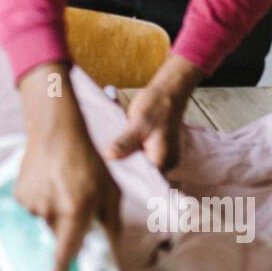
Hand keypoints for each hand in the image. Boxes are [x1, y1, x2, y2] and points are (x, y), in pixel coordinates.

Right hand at [15, 62, 124, 270]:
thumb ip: (111, 225)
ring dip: (56, 216)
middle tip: (75, 209)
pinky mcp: (19, 196)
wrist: (56, 132)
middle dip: (68, 232)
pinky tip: (50, 186)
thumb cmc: (86, 160)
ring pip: (46, 224)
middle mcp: (51, 209)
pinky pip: (33, 212)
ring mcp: (32, 203)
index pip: (66, 251)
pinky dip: (42, 205)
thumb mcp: (110, 192)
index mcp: (76, 209)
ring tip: (63, 190)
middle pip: (59, 238)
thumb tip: (110, 251)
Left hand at [108, 55, 203, 170]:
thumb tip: (109, 156)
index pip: (142, 178)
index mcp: (162, 160)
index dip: (125, 177)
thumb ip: (125, 142)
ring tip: (108, 156)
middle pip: (141, 173)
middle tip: (103, 163)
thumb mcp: (138, 123)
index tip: (106, 173)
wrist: (168, 92)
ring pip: (140, 164)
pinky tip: (118, 148)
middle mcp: (165, 163)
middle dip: (123, 168)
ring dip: (126, 160)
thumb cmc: (157, 105)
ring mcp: (161, 156)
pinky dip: (130, 152)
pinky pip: (141, 156)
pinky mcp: (156, 149)